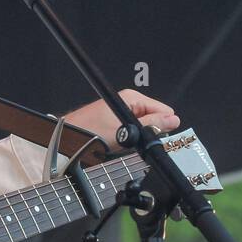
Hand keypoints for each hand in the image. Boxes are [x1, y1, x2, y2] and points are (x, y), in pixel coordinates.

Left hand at [63, 89, 179, 149]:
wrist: (69, 138)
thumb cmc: (89, 132)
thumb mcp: (125, 131)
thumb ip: (151, 125)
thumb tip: (172, 120)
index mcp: (132, 98)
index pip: (164, 110)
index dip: (163, 126)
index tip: (155, 137)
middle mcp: (128, 102)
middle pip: (154, 119)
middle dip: (150, 133)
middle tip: (135, 142)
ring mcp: (122, 112)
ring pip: (143, 127)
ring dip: (138, 138)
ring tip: (123, 143)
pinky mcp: (115, 121)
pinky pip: (132, 131)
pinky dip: (129, 140)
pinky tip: (119, 144)